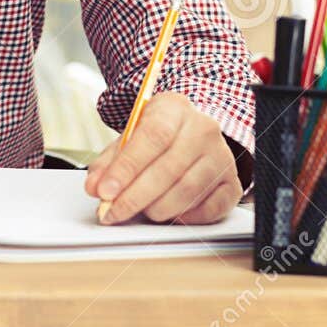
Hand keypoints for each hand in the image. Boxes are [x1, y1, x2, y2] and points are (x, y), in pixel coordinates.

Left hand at [84, 91, 242, 224]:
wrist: (190, 133)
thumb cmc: (157, 136)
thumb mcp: (129, 137)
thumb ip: (108, 162)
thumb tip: (95, 187)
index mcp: (174, 109)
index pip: (152, 136)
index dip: (127, 168)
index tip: (105, 192)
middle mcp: (203, 129)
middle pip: (169, 168)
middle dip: (135, 196)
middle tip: (114, 211)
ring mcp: (222, 156)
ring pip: (188, 191)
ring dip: (157, 209)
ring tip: (140, 211)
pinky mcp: (232, 181)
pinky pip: (211, 208)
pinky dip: (186, 217)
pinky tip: (170, 214)